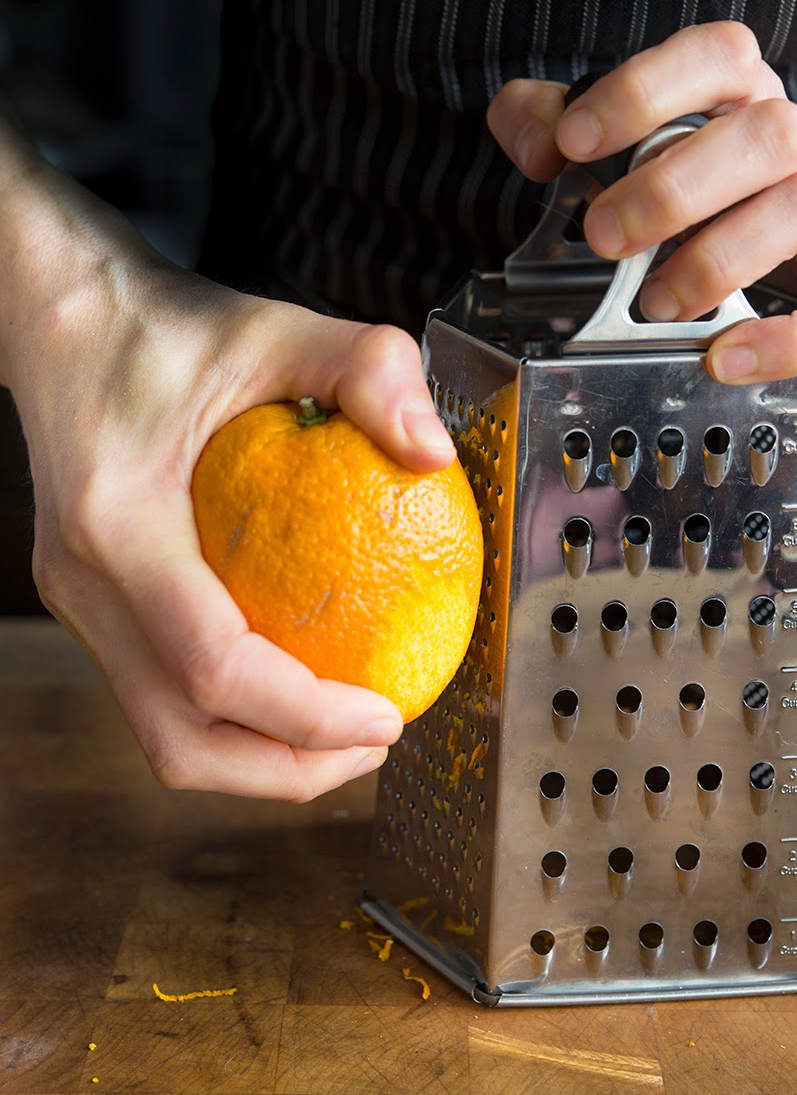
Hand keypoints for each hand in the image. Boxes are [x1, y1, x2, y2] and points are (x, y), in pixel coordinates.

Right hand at [2, 144, 454, 798]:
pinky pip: (160, 697)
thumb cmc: (163, 332)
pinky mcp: (96, 610)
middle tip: (377, 744)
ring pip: (162, 735)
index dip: (304, 715)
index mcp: (117, 524)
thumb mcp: (276, 327)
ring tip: (346, 735)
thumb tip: (433, 452)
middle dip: (287, 770)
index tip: (387, 715)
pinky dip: (234, 719)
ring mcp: (82, 606)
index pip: (210, 665)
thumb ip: (368, 368)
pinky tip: (300, 685)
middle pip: (177, 738)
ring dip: (258, 760)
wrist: (64, 324)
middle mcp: (85, 584)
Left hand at [487, 21, 796, 383]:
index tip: (574, 140)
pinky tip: (725, 355)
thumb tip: (535, 140)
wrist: (791, 270)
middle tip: (604, 238)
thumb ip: (556, 128)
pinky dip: (787, 340)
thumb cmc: (700, 205)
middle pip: (764, 133)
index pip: (716, 57)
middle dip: (671, 189)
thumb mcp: (621, 155)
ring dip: (721, 259)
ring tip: (657, 303)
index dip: (644, 89)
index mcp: (742, 102)